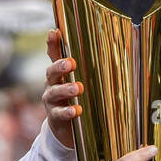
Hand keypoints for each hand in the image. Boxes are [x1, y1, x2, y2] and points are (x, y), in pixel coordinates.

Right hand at [42, 30, 79, 147]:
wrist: (67, 128)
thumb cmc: (76, 99)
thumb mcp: (80, 82)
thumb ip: (89, 69)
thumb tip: (109, 49)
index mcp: (59, 73)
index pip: (53, 55)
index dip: (52, 44)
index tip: (55, 32)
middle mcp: (52, 84)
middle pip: (51, 72)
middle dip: (60, 66)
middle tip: (71, 63)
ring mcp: (51, 100)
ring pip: (54, 92)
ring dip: (66, 89)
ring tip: (78, 88)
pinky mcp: (54, 117)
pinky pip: (58, 113)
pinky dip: (67, 111)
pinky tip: (76, 110)